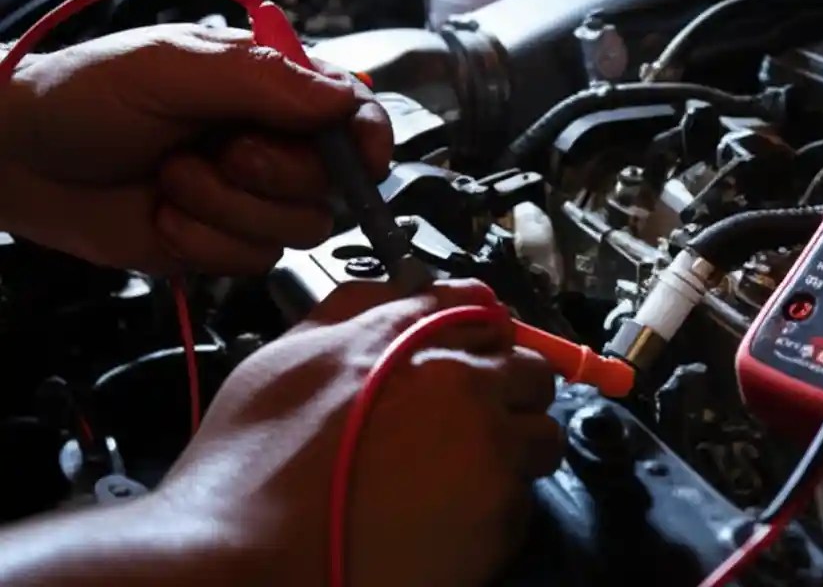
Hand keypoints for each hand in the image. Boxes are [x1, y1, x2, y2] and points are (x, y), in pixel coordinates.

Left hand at [0, 23, 390, 273]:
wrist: (20, 162)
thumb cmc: (83, 97)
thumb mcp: (171, 69)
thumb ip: (261, 81)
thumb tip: (342, 99)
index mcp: (273, 87)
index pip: (355, 114)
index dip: (370, 140)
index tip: (363, 159)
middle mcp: (274, 142)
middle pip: (334, 183)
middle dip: (270, 174)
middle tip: (216, 150)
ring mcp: (252, 197)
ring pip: (298, 229)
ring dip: (227, 209)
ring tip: (174, 180)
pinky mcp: (226, 242)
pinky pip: (255, 260)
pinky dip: (204, 242)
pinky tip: (165, 216)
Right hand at [160, 280, 561, 586]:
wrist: (250, 561)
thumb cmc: (252, 469)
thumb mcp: (286, 359)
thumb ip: (353, 313)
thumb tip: (400, 292)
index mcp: (411, 340)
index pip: (481, 307)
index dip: (480, 330)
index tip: (477, 347)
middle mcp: (463, 385)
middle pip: (531, 368)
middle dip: (510, 388)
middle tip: (473, 417)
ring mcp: (490, 451)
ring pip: (542, 436)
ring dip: (517, 448)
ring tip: (463, 474)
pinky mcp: (500, 517)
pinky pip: (525, 501)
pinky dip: (499, 506)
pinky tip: (448, 516)